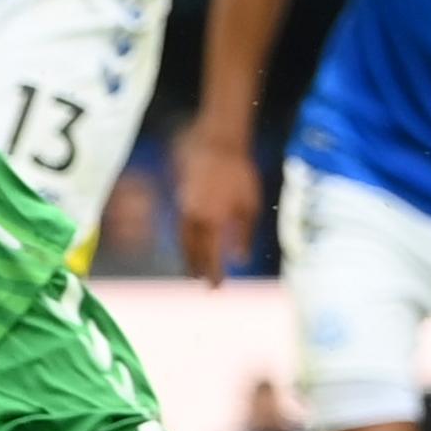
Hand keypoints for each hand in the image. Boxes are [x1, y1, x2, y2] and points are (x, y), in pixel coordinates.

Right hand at [174, 125, 260, 285]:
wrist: (217, 144)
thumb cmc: (239, 174)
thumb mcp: (250, 205)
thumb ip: (244, 235)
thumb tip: (240, 260)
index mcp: (214, 220)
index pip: (210, 256)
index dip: (213, 273)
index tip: (217, 287)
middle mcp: (195, 217)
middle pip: (193, 252)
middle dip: (198, 271)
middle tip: (206, 287)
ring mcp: (185, 208)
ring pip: (183, 241)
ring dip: (188, 259)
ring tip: (194, 273)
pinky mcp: (180, 200)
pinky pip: (180, 228)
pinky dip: (185, 242)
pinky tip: (190, 248)